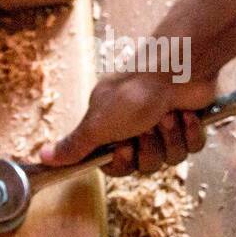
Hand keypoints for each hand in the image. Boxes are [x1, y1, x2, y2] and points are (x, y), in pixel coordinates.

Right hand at [40, 70, 218, 174]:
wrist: (176, 70)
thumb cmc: (134, 92)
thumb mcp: (97, 123)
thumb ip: (74, 145)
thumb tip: (43, 157)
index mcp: (112, 127)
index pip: (116, 166)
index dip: (123, 162)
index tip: (124, 147)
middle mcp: (137, 127)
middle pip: (146, 165)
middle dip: (149, 148)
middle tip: (147, 125)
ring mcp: (165, 125)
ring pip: (171, 158)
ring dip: (170, 137)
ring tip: (167, 114)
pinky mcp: (189, 123)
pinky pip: (193, 147)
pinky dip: (190, 131)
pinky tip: (185, 114)